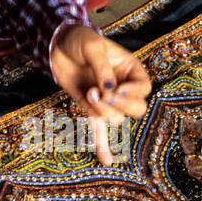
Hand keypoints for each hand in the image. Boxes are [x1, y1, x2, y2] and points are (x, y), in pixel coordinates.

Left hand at [50, 25, 151, 165]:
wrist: (57, 45)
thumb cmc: (79, 40)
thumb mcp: (93, 47)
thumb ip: (102, 68)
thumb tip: (109, 89)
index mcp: (130, 70)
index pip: (144, 87)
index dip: (133, 92)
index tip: (117, 89)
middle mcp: (122, 87)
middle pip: (136, 108)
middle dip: (120, 105)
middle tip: (102, 94)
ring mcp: (107, 100)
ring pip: (114, 117)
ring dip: (101, 108)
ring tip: (89, 91)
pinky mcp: (90, 108)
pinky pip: (99, 130)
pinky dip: (101, 145)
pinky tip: (105, 160)